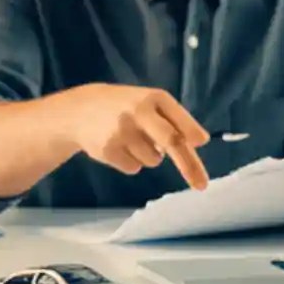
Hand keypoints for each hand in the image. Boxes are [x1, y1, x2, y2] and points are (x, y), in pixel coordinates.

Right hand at [64, 83, 211, 188]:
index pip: (176, 118)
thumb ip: (174, 120)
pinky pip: (134, 168)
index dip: (190, 131)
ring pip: (153, 160)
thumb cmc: (127, 108)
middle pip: (171, 141)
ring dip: (150, 156)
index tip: (201, 143)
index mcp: (153, 98)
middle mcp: (138, 112)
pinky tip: (119, 146)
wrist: (81, 110)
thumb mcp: (149, 103)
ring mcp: (122, 131)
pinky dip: (132, 162)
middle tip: (202, 185)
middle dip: (189, 166)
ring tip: (133, 139)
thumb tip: (200, 141)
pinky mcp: (108, 149)